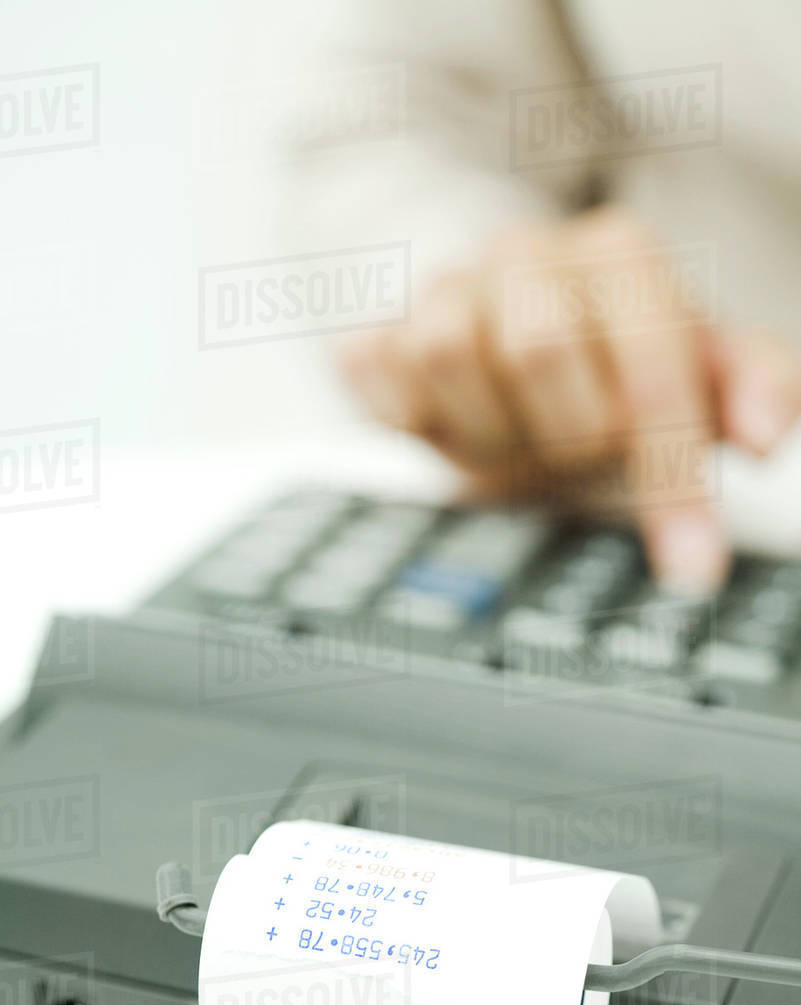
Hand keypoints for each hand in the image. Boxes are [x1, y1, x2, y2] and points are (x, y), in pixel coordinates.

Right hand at [339, 206, 800, 590]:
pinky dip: (420, 420)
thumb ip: (754, 386)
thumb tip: (765, 431)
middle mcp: (528, 252)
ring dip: (493, 432)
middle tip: (581, 452)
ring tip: (520, 436)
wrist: (515, 353)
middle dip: (569, 434)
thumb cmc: (614, 370)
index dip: (670, 470)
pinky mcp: (379, 330)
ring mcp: (444, 286)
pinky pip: (379, 373)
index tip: (690, 565)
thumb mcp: (703, 374)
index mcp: (619, 256)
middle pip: (538, 347)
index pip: (650, 359)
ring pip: (448, 353)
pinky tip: (455, 423)